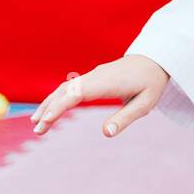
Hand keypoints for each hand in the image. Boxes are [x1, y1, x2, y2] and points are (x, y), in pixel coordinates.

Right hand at [30, 55, 169, 137]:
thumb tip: (106, 133)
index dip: (59, 107)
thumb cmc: (151, 83)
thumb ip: (125, 118)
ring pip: (65, 88)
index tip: (46, 121)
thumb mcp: (145, 103)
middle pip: (65, 91)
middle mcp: (96, 76)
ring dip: (49, 104)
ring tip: (37, 123)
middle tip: (37, 130)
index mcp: (108, 83)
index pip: (76, 94)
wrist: (156, 59)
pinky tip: (50, 110)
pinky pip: (70, 86)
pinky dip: (57, 98)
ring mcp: (93, 75)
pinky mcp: (93, 76)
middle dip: (49, 110)